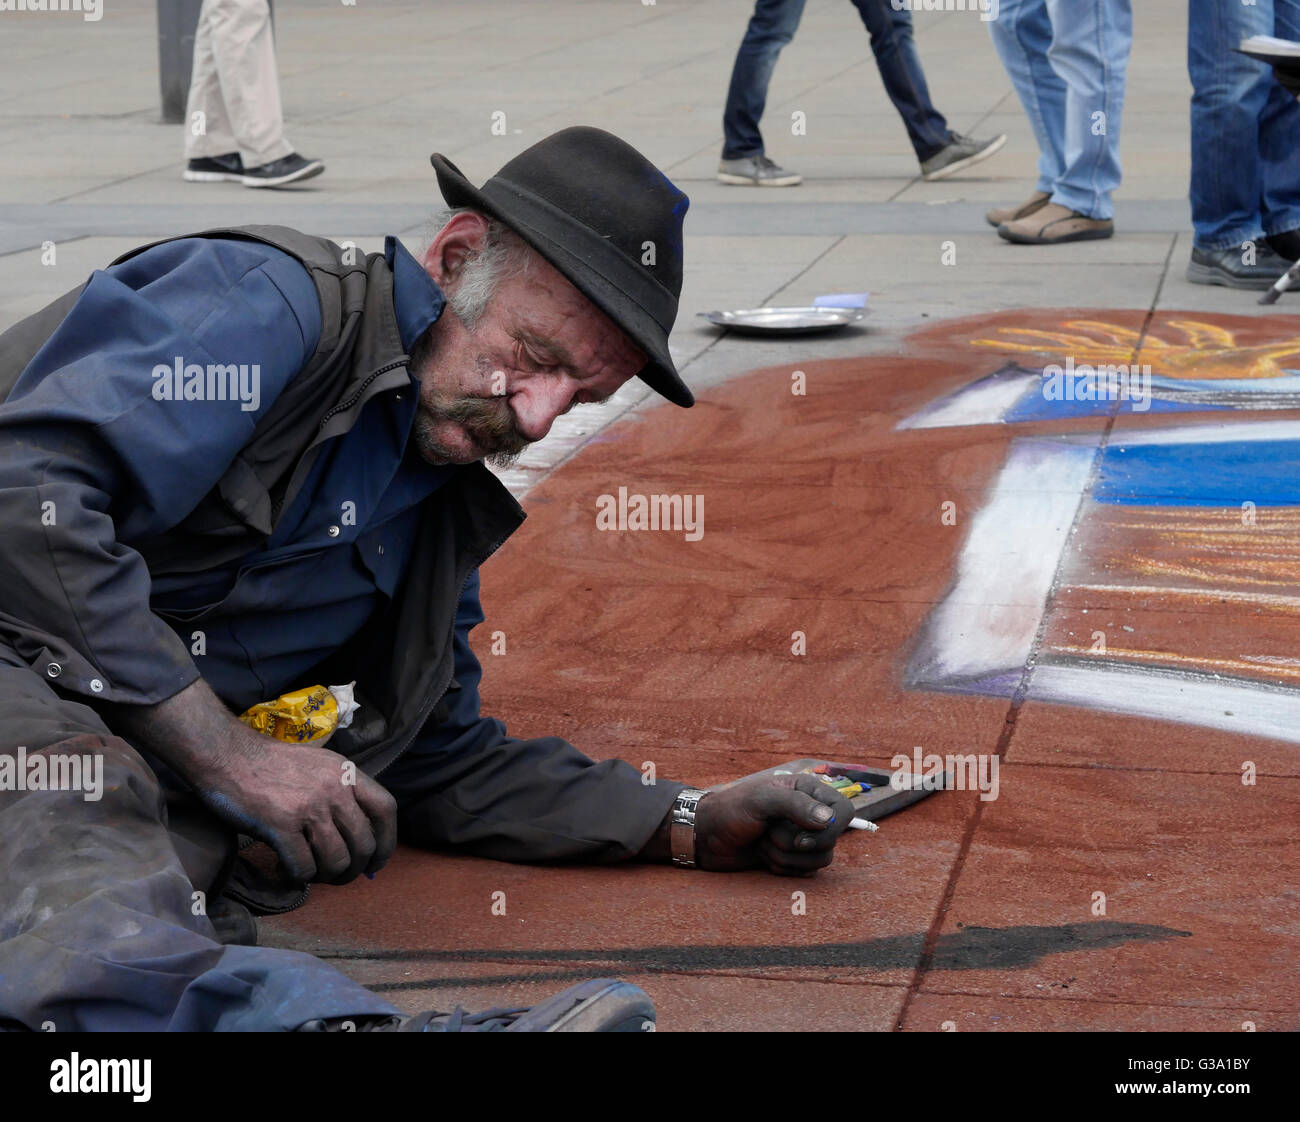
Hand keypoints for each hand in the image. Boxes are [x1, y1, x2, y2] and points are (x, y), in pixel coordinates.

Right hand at [110, 676, 396, 884]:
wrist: (226, 754)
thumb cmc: (270, 764)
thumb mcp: (319, 766)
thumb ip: (341, 794)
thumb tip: (358, 841)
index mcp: (346, 772)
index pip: (386, 810)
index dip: (387, 842)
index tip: (377, 862)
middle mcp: (334, 789)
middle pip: (364, 843)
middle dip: (355, 869)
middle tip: (338, 876)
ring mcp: (309, 806)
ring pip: (337, 860)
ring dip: (327, 877)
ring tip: (311, 874)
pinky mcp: (281, 824)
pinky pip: (303, 867)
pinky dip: (297, 878)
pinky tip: (284, 871)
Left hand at [693, 772, 855, 875]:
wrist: (707, 836)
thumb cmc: (730, 810)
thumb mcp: (760, 801)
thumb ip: (795, 806)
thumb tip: (829, 819)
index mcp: (807, 791)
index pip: (842, 811)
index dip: (830, 829)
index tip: (802, 838)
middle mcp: (809, 813)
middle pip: (831, 839)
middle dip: (796, 844)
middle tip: (769, 834)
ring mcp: (802, 836)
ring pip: (820, 859)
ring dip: (786, 857)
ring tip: (763, 844)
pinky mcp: (793, 858)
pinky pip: (805, 871)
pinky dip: (783, 867)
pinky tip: (762, 855)